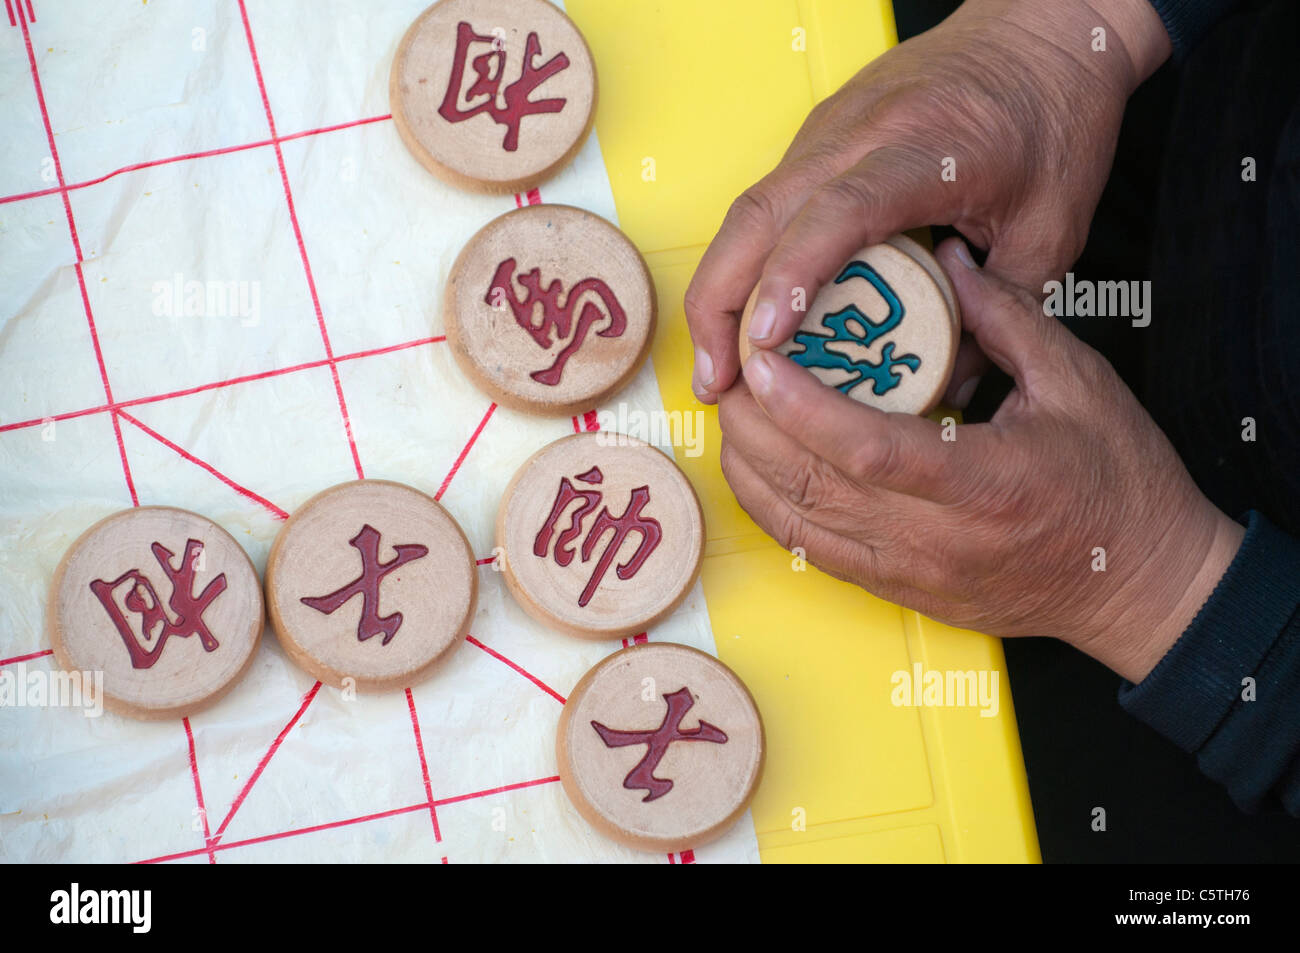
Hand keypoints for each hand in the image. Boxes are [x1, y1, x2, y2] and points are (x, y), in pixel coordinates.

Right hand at [685, 0, 1170, 405]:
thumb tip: (947, 382)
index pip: (838, 212)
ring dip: (721, 288)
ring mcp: (829, 130)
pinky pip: (766, 203)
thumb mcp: (1050, 231)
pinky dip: (746, 262)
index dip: (792, 277)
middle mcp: (861, 132)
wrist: (1039, 30)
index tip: (764, 341)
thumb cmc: (1054, 118)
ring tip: (723, 364)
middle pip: (758, 214)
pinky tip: (751, 314)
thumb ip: (1001, 312)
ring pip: (748, 210)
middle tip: (717, 381)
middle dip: (719, 303)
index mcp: (926, 149)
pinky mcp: (818, 137)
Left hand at [718, 239, 1241, 682]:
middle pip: (811, 485)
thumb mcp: (1080, 383)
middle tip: (732, 368)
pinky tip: (752, 465)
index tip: (763, 359)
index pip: (867, 449)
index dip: (802, 406)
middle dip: (754, 426)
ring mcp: (908, 571)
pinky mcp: (895, 589)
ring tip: (733, 407)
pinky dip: (769, 506)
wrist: (1138, 585)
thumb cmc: (1120, 483)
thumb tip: (948, 260)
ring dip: (749, 465)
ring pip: (797, 523)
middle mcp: (932, 538)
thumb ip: (1007, 318)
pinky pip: (811, 551)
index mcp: (982, 483)